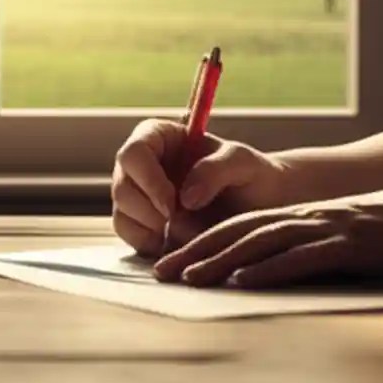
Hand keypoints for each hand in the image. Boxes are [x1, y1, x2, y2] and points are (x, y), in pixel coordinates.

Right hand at [111, 118, 290, 257]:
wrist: (260, 206)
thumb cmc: (252, 175)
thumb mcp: (244, 162)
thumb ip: (216, 169)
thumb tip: (185, 197)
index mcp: (158, 136)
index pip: (134, 153)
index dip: (148, 180)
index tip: (173, 204)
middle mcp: (140, 164)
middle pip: (122, 187)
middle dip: (152, 212)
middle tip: (185, 225)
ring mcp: (137, 194)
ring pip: (123, 214)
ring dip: (154, 231)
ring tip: (190, 234)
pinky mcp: (139, 223)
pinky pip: (130, 236)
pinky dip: (151, 245)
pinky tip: (179, 245)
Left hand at [152, 185, 382, 287]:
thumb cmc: (375, 234)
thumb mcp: (325, 235)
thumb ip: (292, 248)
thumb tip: (254, 274)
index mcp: (288, 216)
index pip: (230, 227)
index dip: (195, 243)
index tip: (166, 262)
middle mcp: (295, 219)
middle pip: (233, 233)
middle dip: (193, 252)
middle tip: (160, 272)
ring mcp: (318, 230)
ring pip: (258, 244)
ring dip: (220, 261)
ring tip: (190, 278)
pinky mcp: (342, 247)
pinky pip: (298, 259)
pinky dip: (268, 270)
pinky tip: (244, 282)